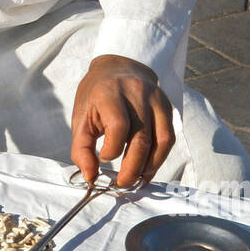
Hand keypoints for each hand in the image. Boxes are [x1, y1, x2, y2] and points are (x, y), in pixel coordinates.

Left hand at [71, 55, 175, 187]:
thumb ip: (81, 149)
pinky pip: (169, 136)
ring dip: (151, 165)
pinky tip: (148, 168)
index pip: (118, 126)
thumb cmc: (96, 95)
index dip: (112, 149)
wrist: (118, 67)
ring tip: (138, 179)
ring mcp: (155, 99)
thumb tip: (91, 177)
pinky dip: (160, 157)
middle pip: (141, 138)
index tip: (103, 159)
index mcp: (110, 93)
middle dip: (132, 168)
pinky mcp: (167, 106)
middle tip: (123, 183)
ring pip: (161, 139)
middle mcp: (136, 94)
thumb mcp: (80, 117)